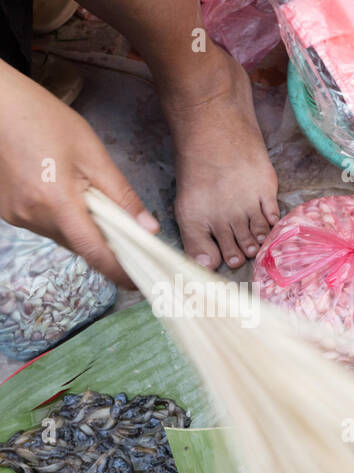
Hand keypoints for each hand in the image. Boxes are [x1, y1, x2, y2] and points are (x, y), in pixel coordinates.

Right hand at [0, 62, 157, 286]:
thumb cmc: (42, 118)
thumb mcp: (92, 154)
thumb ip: (122, 196)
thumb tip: (148, 229)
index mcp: (56, 203)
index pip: (95, 253)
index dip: (121, 272)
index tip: (140, 282)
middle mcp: (31, 216)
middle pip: (80, 246)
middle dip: (106, 244)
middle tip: (127, 230)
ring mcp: (15, 215)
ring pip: (63, 237)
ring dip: (83, 228)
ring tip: (89, 197)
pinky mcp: (7, 210)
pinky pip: (44, 225)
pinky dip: (62, 218)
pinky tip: (64, 191)